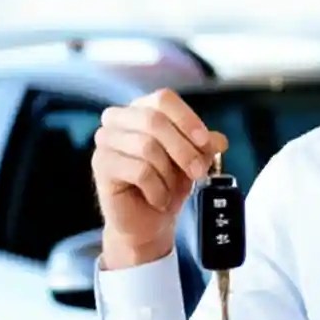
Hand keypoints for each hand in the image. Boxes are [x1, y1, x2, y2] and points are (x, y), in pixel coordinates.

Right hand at [92, 88, 227, 268]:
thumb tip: (219, 140)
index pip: (164, 99)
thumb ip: (205, 146)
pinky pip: (138, 171)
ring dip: (169, 173)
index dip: (187, 119)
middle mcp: (118, 118)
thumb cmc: (167, 183)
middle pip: (154, 121)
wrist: (148, 220)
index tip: (206, 142)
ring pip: (147, 147)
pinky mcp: (101, 165)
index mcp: (142, 108)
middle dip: (184, 149)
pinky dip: (157, 189)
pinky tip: (158, 198)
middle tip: (199, 172)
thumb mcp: (193, 160)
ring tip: (171, 188)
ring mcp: (106, 140)